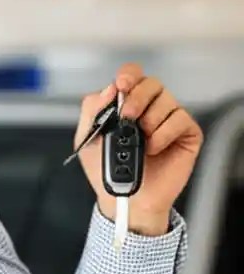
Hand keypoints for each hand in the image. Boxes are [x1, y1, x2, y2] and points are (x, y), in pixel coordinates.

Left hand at [74, 63, 203, 235]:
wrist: (123, 198)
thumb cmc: (106, 169)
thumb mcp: (88, 138)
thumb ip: (93, 110)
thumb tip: (110, 88)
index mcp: (125, 104)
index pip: (132, 76)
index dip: (129, 75)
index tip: (122, 85)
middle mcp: (149, 108)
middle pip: (151, 83)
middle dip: (137, 98)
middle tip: (128, 117)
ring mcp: (169, 120)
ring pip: (166, 100)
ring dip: (149, 120)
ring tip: (140, 141)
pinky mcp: (186, 134)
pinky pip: (180, 119)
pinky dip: (163, 133)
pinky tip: (153, 148)